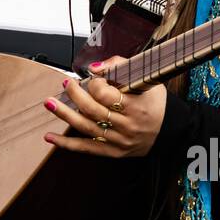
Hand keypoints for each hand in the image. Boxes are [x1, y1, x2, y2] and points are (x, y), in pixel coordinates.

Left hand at [42, 55, 168, 157]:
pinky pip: (87, 148)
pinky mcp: (114, 152)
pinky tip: (50, 137)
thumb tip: (94, 67)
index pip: (106, 94)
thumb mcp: (145, 79)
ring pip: (86, 128)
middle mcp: (128, 125)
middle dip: (75, 95)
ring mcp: (120, 141)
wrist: (170, 129)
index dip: (95, 83)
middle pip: (93, 110)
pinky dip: (67, 144)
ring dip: (64, 115)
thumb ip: (119, 67)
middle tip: (66, 84)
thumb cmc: (155, 101)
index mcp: (137, 105)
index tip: (93, 77)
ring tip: (49, 103)